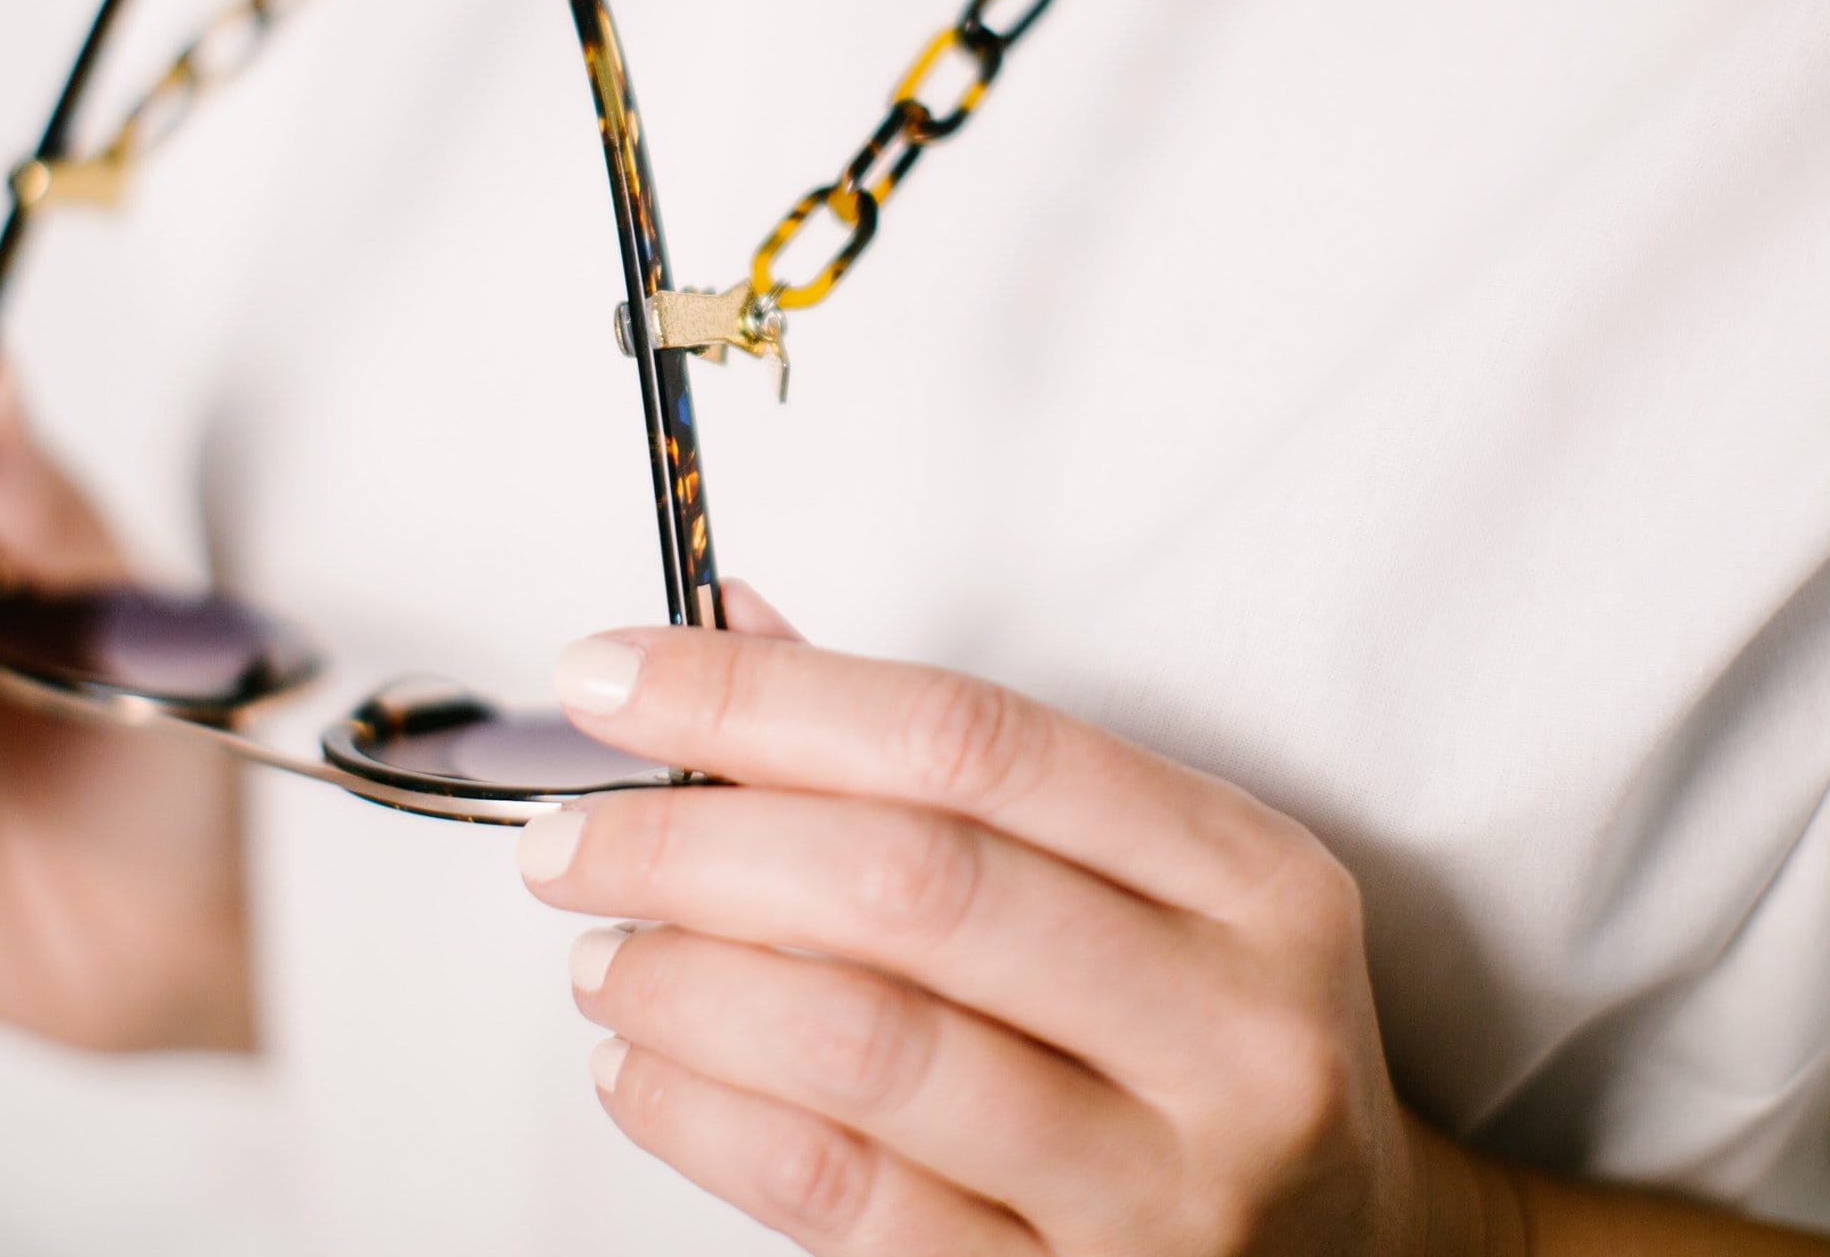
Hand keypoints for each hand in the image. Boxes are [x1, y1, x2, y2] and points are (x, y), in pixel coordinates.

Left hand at [513, 582, 1463, 1255]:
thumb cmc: (1216, 1043)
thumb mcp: (1157, 883)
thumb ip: (949, 763)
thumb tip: (736, 631)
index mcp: (1254, 882)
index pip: (972, 740)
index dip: (769, 695)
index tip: (619, 674)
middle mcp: (1230, 1033)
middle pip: (912, 885)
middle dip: (697, 842)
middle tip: (574, 836)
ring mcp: (1162, 1192)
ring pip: (868, 1049)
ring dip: (688, 983)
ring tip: (600, 953)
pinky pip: (848, 1205)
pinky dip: (708, 1121)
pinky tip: (643, 1070)